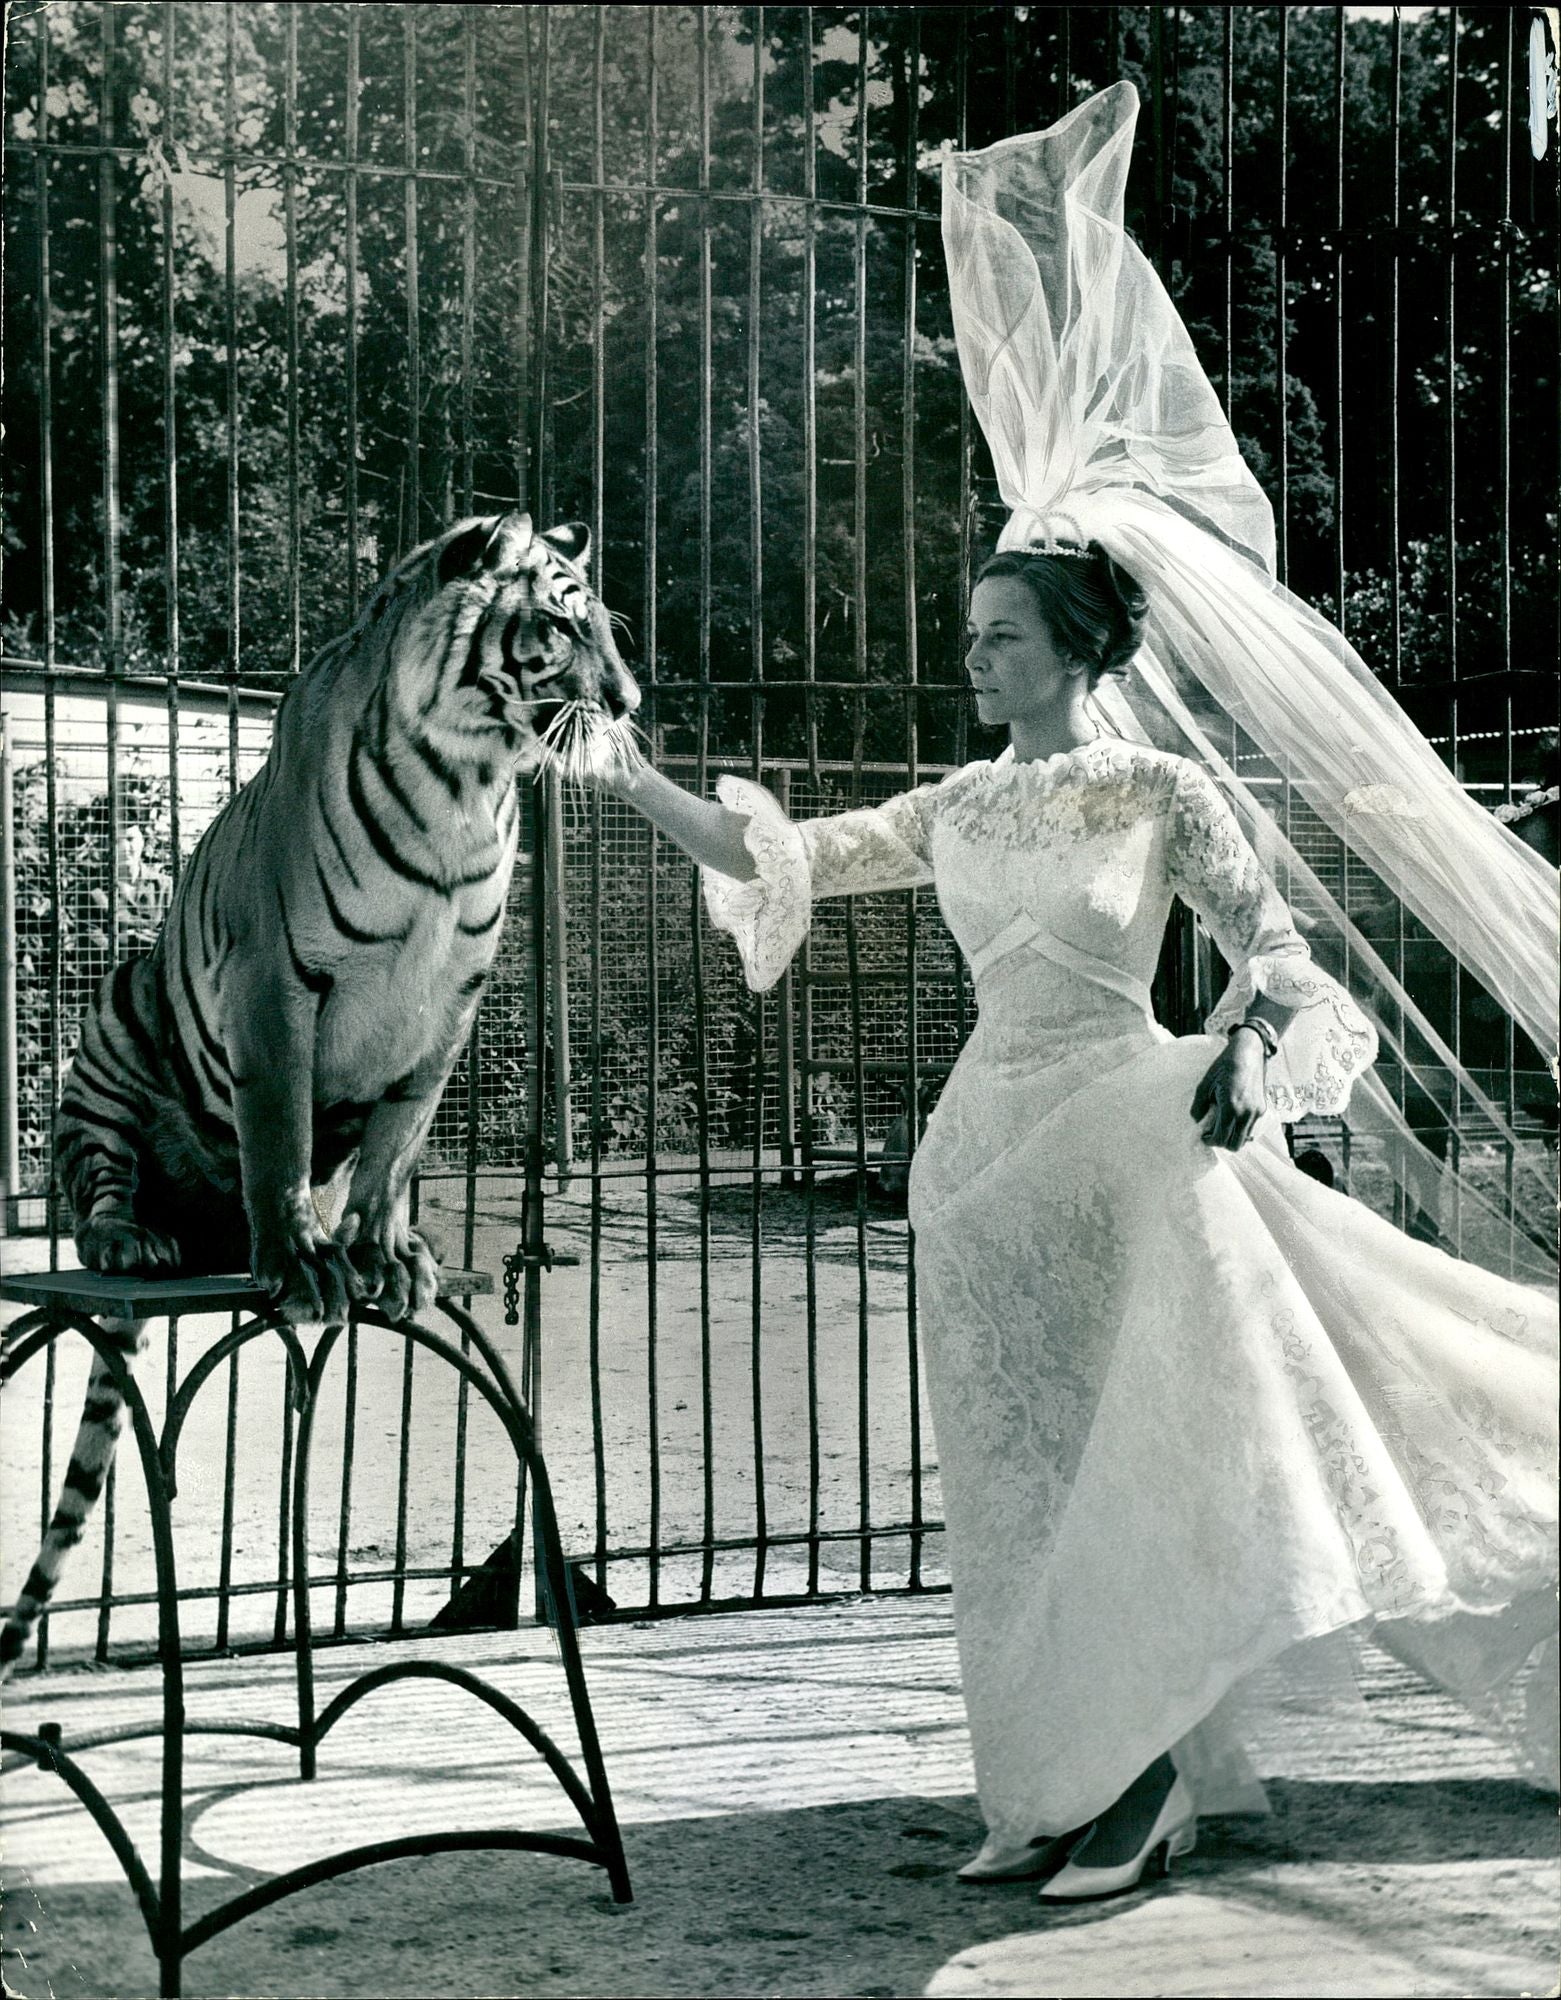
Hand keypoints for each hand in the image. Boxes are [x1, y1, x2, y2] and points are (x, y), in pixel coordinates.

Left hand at [1190, 1029, 1268, 1151]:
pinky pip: (1251, 1127)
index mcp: (1231, 1108)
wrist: (1248, 1052)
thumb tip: (1197, 1121)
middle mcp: (1247, 1113)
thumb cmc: (1224, 1065)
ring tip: (1222, 1124)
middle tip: (1212, 1133)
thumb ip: (1198, 1106)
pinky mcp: (1262, 1108)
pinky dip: (1241, 1129)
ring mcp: (1257, 1112)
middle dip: (1221, 1142)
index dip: (1210, 1141)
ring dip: (1232, 1136)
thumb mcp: (1205, 1085)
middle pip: (1235, 1145)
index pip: (1221, 1138)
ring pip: (1245, 1138)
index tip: (1203, 1136)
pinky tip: (1232, 1118)